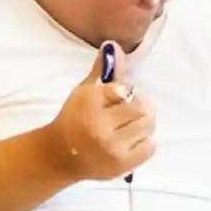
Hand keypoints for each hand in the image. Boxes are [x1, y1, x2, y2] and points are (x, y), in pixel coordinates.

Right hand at [45, 42, 155, 180]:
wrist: (61, 155)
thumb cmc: (75, 118)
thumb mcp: (85, 91)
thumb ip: (102, 70)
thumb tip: (114, 45)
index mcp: (90, 103)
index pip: (125, 89)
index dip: (126, 92)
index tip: (118, 98)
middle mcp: (101, 126)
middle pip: (142, 107)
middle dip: (140, 105)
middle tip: (130, 110)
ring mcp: (113, 148)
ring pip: (148, 125)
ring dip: (144, 122)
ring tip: (130, 124)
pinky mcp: (122, 165)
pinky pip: (150, 147)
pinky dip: (146, 142)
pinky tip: (131, 140)